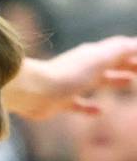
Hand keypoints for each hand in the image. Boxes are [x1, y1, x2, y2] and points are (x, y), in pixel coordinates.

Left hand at [9, 36, 136, 119]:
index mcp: (92, 55)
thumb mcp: (100, 60)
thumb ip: (120, 50)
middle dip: (128, 64)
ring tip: (129, 82)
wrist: (34, 92)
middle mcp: (82, 67)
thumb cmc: (69, 74)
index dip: (134, 52)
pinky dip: (90, 106)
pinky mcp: (61, 101)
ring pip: (98, 80)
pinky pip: (79, 104)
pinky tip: (99, 111)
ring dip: (114, 80)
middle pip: (110, 63)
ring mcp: (71, 84)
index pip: (119, 50)